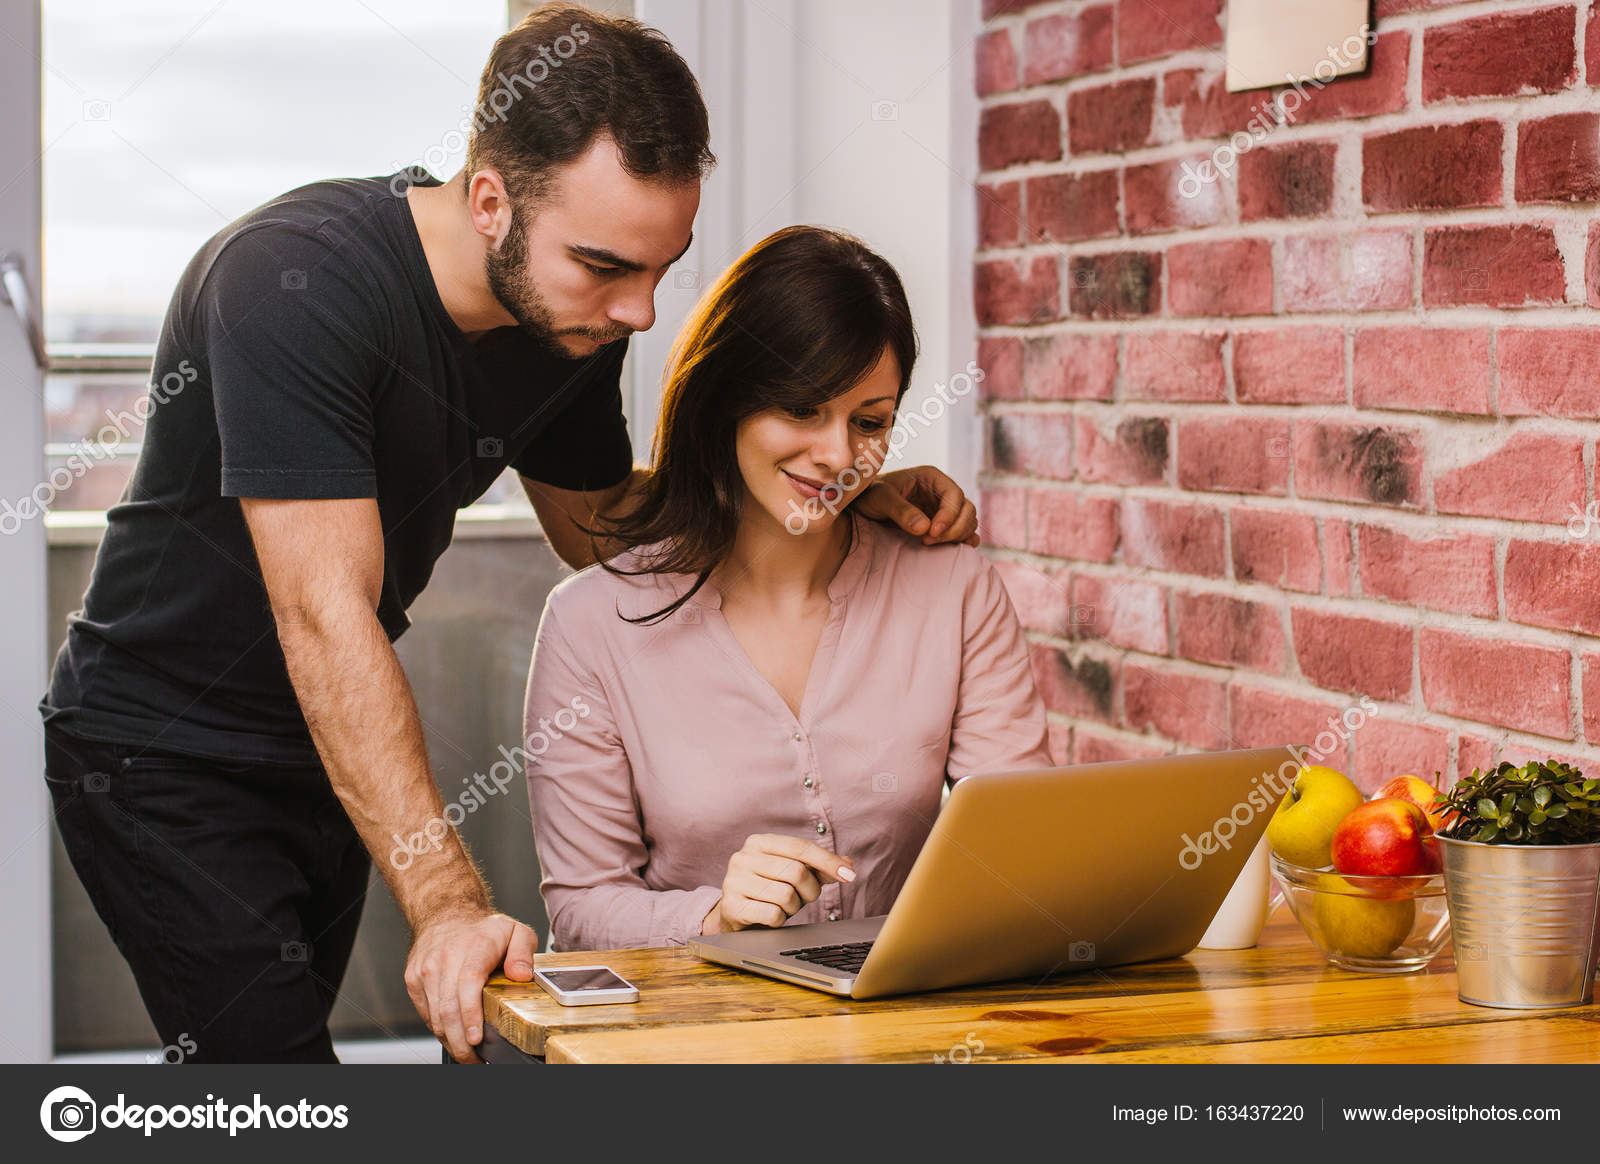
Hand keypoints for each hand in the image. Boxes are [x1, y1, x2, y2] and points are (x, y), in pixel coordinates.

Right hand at [404, 910, 537, 1062]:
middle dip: (461, 1041)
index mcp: (473, 948)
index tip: (477, 1038)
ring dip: (450, 1040)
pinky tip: (452, 1037)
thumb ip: (523, 951)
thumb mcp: (515, 931)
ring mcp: (425, 970)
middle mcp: (445, 958)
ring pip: (435, 1016)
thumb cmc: (484, 929)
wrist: (446, 914)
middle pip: (448, 1008)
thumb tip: (521, 975)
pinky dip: (438, 1029)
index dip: (470, 1015)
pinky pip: (426, 1012)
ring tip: (467, 1054)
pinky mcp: (413, 979)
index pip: (467, 984)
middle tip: (475, 1059)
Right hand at [702, 834, 856, 933]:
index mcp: (759, 842)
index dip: (828, 861)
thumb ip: (819, 868)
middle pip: (796, 871)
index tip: (849, 874)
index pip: (800, 847)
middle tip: (804, 897)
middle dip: (810, 890)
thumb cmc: (769, 890)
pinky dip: (780, 919)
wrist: (735, 915)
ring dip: (794, 907)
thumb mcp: (792, 874)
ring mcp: (734, 882)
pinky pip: (773, 915)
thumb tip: (847, 864)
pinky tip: (771, 917)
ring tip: (783, 906)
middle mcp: (743, 858)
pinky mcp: (732, 907)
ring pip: (786, 895)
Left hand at [856, 466, 978, 546]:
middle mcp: (942, 491)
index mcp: (931, 477)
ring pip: (968, 521)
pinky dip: (963, 540)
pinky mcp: (943, 524)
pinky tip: (952, 549)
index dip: (949, 515)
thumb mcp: (880, 498)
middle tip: (929, 541)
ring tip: (930, 544)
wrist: (864, 505)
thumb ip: (900, 510)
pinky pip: (963, 531)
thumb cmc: (870, 495)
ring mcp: (944, 508)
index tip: (932, 532)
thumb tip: (924, 527)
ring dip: (957, 535)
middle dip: (955, 528)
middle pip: (966, 509)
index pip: (954, 494)